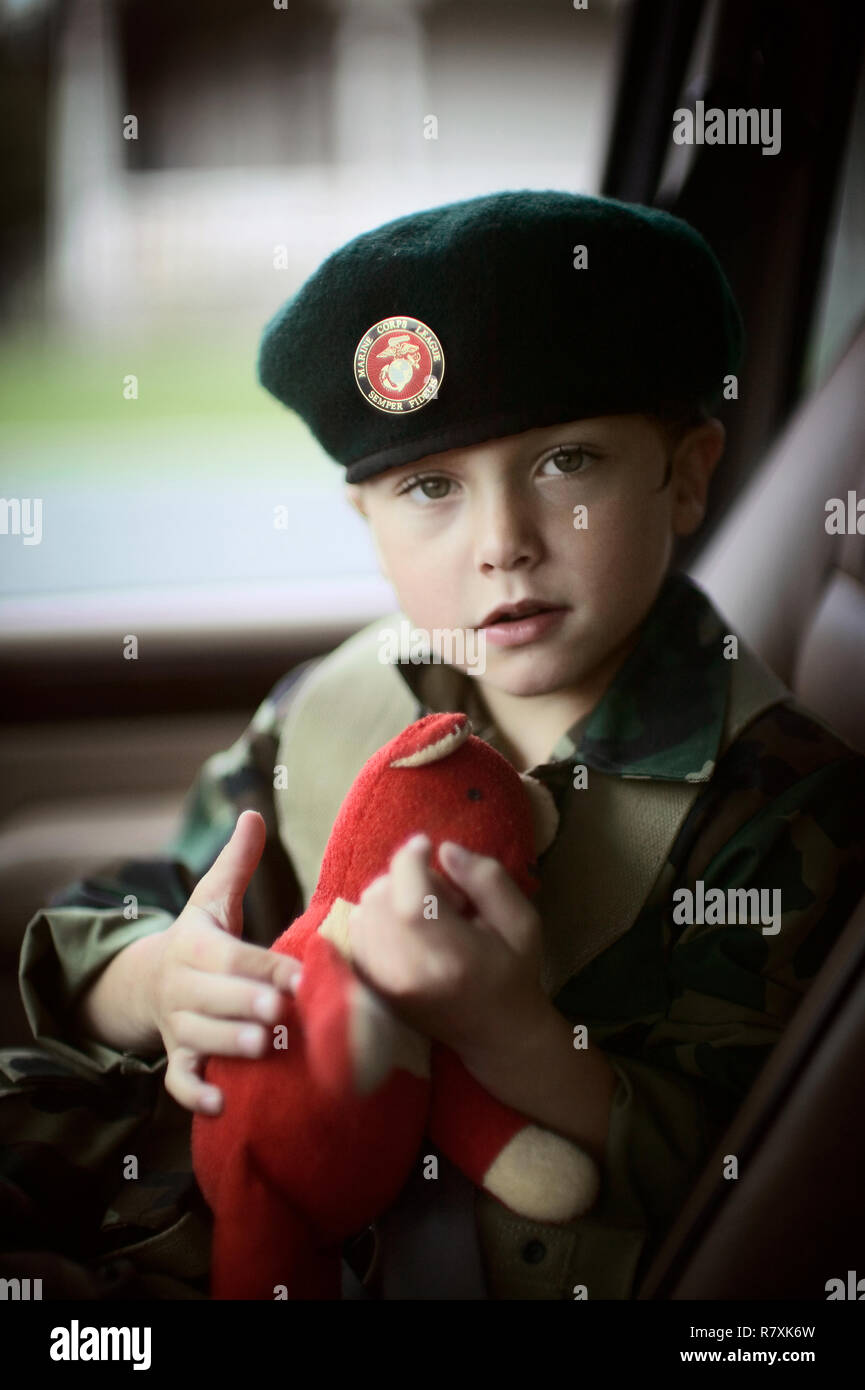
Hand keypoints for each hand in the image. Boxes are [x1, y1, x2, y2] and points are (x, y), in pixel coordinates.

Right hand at [150, 810, 301, 1114]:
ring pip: (199, 1037)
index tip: (301, 974)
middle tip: (279, 1009)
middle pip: (213, 997)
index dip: (264, 966)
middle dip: (245, 1003)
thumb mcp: (212, 898)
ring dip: (228, 1044)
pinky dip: (195, 1095)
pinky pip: (179, 1080)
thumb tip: (253, 812)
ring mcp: (178, 1024)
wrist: (150, 981)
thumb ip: (236, 862)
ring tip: (263, 1048)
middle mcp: (183, 987)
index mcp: (196, 945)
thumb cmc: (200, 937)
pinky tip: (222, 1106)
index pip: (231, 956)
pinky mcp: (178, 1056)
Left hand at [346, 833, 547, 1058]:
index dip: (410, 858)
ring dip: (388, 896)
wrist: (496, 1035)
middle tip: (439, 894)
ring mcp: (385, 983)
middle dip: (404, 878)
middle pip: (380, 897)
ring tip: (423, 913)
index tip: (427, 845)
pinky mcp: (373, 988)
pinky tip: (402, 926)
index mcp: (452, 955)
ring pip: (363, 911)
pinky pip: (355, 933)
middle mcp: (409, 971)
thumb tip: (444, 850)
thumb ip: (487, 880)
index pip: (408, 896)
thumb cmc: (514, 974)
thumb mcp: (522, 922)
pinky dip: (373, 917)